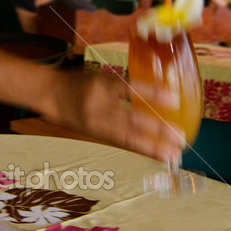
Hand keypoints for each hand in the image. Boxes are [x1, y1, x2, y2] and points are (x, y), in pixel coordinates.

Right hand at [47, 70, 183, 162]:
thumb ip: (124, 84)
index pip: (131, 88)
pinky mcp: (94, 135)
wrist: (50, 94)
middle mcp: (99, 105)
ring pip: (126, 137)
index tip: (175, 99)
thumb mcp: (101, 76)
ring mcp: (96, 122)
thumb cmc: (80, 82)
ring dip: (151, 146)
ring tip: (171, 154)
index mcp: (102, 84)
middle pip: (130, 119)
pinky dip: (139, 148)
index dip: (153, 93)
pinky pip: (120, 143)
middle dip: (157, 129)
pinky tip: (155, 154)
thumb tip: (157, 91)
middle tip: (179, 137)